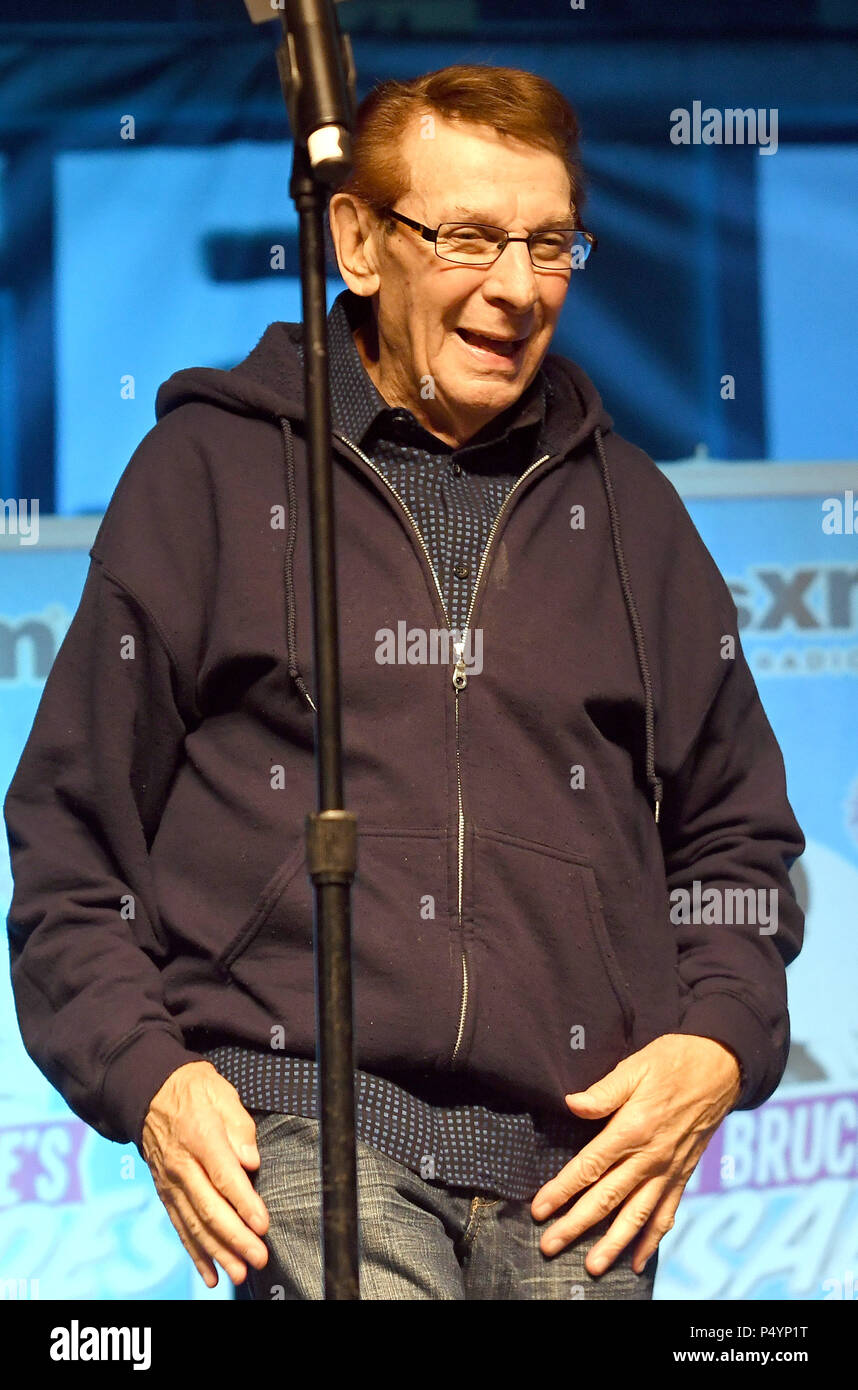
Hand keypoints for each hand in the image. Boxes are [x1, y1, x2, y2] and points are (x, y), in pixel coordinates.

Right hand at [141, 1060, 269, 1288]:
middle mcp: (181, 1164)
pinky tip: (211, 1273)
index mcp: (200, 1136)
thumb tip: (251, 1161)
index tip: (262, 1224)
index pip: (224, 1176)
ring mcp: (170, 1182)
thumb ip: (239, 1126)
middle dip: (235, 1237)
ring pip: (194, 1223)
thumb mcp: (221, 1092)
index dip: (244, 1203)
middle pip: (209, 1207)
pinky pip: (180, 1226)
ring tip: (239, 1273)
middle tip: (258, 1257)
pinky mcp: (165, 1193)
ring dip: (218, 1252)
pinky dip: (195, 1253)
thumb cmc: (193, 1089)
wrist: (149, 1091)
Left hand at [530, 1033, 741, 1274]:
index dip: (561, 1190)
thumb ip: (603, 1091)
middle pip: (606, 1199)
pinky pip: (666, 1213)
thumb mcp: (634, 1066)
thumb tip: (571, 1104)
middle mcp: (650, 1157)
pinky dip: (652, 1240)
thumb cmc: (672, 1061)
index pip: (588, 1167)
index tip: (538, 1210)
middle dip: (575, 1225)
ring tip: (592, 1267)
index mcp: (633, 1128)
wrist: (720, 1066)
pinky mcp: (682, 1175)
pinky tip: (637, 1261)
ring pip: (636, 1216)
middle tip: (550, 1246)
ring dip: (612, 1243)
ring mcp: (668, 1170)